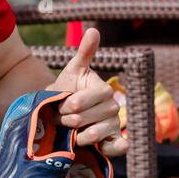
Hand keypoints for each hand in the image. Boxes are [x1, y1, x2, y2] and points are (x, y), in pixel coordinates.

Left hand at [50, 28, 126, 157]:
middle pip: (94, 116)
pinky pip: (118, 146)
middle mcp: (112, 107)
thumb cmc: (67, 91)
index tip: (63, 105)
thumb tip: (94, 30)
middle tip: (61, 120)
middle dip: (72, 119)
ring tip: (70, 133)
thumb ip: (84, 53)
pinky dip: (114, 148)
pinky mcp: (111, 141)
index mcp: (103, 89)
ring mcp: (113, 125)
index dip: (75, 102)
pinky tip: (103, 147)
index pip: (91, 97)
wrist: (60, 114)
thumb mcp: (72, 71)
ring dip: (82, 134)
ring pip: (101, 131)